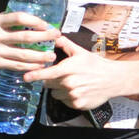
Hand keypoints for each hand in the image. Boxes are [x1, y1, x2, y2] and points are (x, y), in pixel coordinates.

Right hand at [0, 11, 59, 71]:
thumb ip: (7, 21)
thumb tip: (30, 19)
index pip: (20, 18)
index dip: (36, 21)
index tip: (47, 24)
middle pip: (25, 37)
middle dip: (44, 37)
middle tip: (57, 37)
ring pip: (23, 55)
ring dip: (40, 56)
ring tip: (52, 56)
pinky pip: (16, 66)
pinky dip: (29, 67)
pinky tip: (39, 66)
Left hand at [23, 35, 138, 110]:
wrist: (113, 80)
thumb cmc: (96, 65)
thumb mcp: (81, 52)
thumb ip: (65, 44)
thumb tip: (53, 34)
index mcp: (68, 69)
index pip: (48, 73)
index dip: (35, 75)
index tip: (25, 77)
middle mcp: (70, 83)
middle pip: (49, 84)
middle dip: (51, 80)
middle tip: (63, 76)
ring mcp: (74, 95)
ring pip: (55, 94)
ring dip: (59, 90)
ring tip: (72, 84)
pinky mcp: (78, 104)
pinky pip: (64, 101)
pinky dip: (68, 97)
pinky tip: (78, 90)